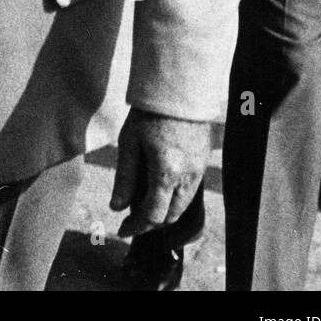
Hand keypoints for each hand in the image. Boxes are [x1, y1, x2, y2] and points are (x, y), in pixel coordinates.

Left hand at [110, 107, 211, 237]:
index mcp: (167, 173)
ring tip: (143, 206)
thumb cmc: (149, 113)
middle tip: (131, 220)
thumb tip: (117, 207)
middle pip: (171, 216)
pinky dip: (175, 199)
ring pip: (183, 206)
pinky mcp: (203, 163)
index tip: (123, 229)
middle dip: (150, 222)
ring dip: (164, 212)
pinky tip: (159, 190)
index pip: (153, 214)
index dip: (137, 226)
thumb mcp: (129, 143)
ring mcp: (199, 171)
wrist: (178, 90)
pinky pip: (190, 191)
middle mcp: (188, 177)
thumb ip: (124, 178)